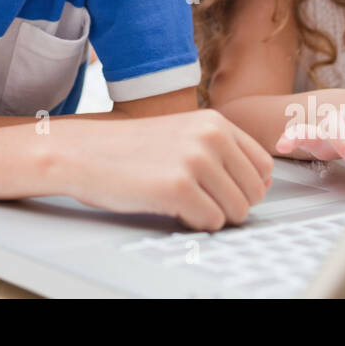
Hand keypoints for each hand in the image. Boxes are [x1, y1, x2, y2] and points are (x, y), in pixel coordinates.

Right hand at [58, 109, 273, 231]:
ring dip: (212, 215)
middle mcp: (210, 137)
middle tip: (198, 199)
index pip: (264, 166)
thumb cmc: (128, 149)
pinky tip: (170, 207)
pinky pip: (212, 223)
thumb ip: (220, 150)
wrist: (81, 152)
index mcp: (215, 122)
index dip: (246, 187)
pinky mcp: (178, 188)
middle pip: (254, 193)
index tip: (223, 190)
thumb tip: (261, 182)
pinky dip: (194, 223)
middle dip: (231, 204)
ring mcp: (195, 161)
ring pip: (237, 211)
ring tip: (181, 201)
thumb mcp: (182, 133)